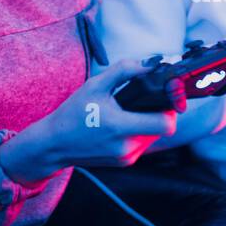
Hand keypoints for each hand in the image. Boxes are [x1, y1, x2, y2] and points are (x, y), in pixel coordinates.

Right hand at [0, 59, 176, 182]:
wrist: (55, 144)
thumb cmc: (73, 113)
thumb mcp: (95, 85)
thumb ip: (125, 70)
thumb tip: (151, 63)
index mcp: (120, 127)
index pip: (166, 124)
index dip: (171, 108)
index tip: (165, 96)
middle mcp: (127, 146)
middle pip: (163, 129)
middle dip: (160, 112)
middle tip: (147, 99)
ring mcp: (127, 158)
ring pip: (154, 136)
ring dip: (149, 123)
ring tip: (131, 111)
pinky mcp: (124, 163)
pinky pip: (143, 144)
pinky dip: (139, 132)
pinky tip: (123, 124)